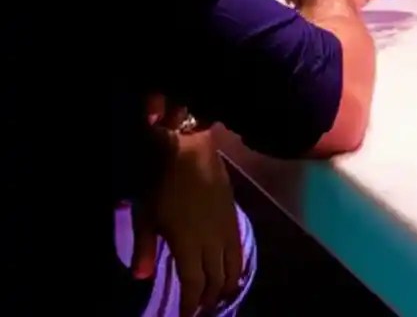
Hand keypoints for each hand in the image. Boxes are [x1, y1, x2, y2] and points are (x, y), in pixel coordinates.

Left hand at [132, 126, 241, 316]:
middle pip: (216, 279)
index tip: (187, 316)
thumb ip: (145, 248)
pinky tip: (234, 272)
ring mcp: (226, 228)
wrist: (189, 151)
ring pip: (232, 266)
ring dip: (227, 285)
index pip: (194, 283)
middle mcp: (211, 241)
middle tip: (202, 311)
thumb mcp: (145, 216)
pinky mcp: (234, 217)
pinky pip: (240, 249)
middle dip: (210, 299)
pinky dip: (237, 266)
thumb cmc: (161, 183)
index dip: (192, 304)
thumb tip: (141, 277)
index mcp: (187, 244)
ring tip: (221, 298)